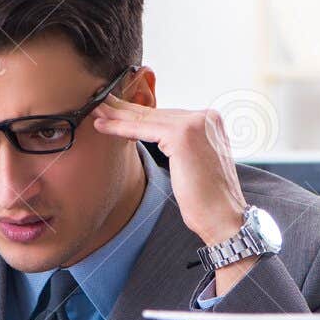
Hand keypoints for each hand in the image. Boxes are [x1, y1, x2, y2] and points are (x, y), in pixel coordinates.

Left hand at [92, 97, 258, 295]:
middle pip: (156, 113)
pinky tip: (102, 125)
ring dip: (118, 115)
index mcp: (211, 120)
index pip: (167, 115)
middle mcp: (206, 117)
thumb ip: (180, 144)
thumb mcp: (194, 161)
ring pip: (147, 119)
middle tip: (101, 102)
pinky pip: (143, 129)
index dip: (140, 113)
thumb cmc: (207, 198)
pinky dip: (121, 127)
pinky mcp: (182, 135)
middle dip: (126, 109)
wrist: (223, 217)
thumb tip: (157, 136)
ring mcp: (195, 124)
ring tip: (96, 111)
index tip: (118, 109)